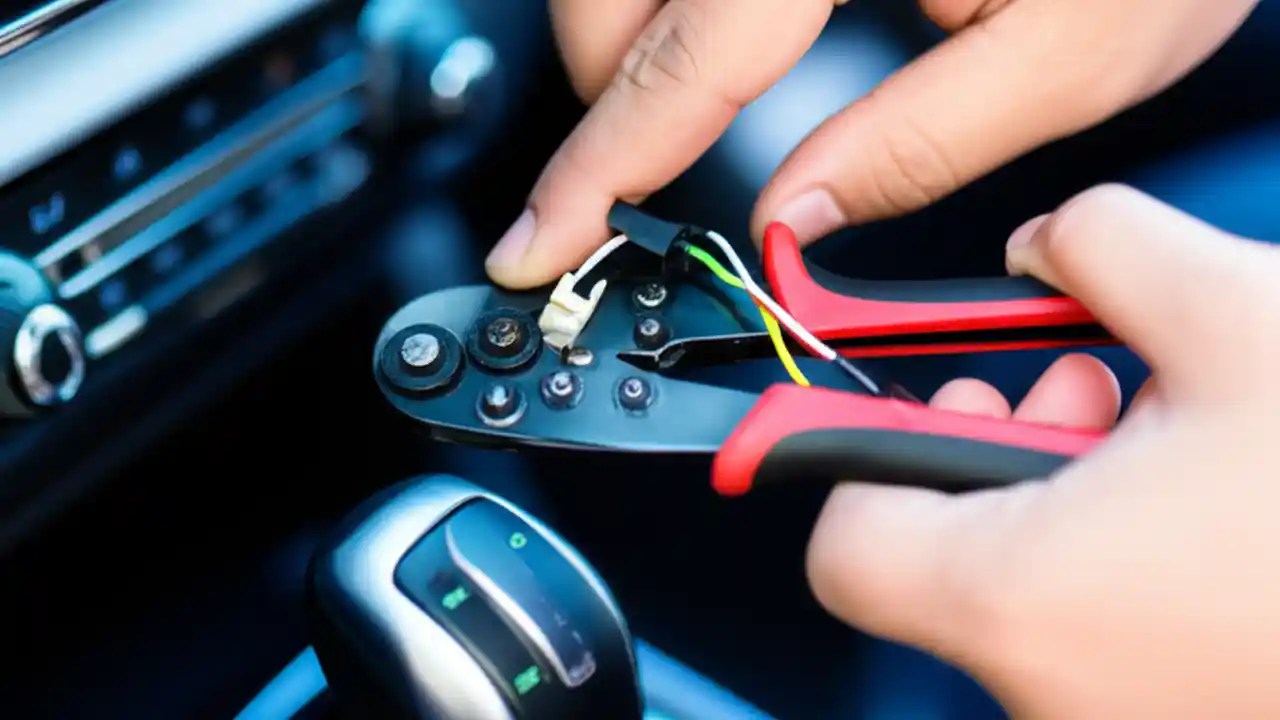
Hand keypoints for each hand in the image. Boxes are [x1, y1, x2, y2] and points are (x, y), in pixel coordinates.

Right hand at [484, 0, 1258, 288]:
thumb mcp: (1072, 54)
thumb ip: (913, 149)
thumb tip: (789, 224)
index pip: (676, 70)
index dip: (594, 176)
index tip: (535, 246)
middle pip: (607, 2)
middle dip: (613, 102)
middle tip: (655, 175)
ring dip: (635, 39)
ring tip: (713, 84)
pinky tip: (733, 17)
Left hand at [806, 184, 1279, 717]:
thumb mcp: (1234, 308)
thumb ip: (1102, 243)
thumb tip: (1048, 241)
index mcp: (1022, 598)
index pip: (844, 545)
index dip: (861, 456)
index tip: (922, 399)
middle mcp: (1050, 692)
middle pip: (939, 560)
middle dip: (998, 449)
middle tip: (1082, 382)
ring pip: (1031, 590)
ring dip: (1074, 493)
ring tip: (1176, 429)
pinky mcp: (1180, 719)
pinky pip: (1102, 630)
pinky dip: (1128, 555)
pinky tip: (1214, 499)